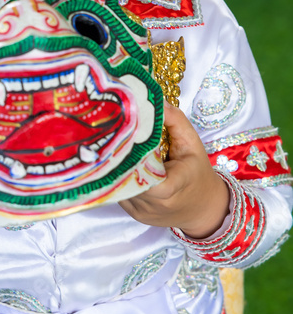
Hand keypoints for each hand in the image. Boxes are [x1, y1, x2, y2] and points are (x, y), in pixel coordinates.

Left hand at [119, 103, 229, 238]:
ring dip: (116, 167)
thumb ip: (175, 120)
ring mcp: (140, 212)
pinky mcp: (133, 214)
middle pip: (125, 177)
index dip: (129, 155)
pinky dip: (120, 178)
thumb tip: (155, 99)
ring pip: (118, 185)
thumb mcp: (192, 143)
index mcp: (169, 188)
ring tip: (112, 147)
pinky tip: (121, 164)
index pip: (140, 172)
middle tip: (109, 135)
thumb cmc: (198, 173)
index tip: (123, 137)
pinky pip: (120, 192)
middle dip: (118, 156)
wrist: (204, 209)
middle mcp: (152, 204)